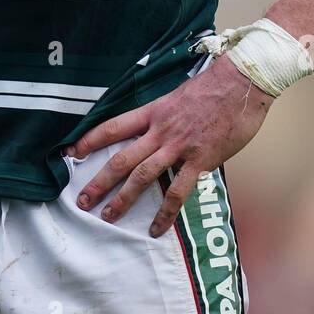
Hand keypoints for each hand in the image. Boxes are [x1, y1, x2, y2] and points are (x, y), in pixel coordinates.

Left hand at [64, 56, 272, 237]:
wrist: (242, 83)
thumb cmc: (215, 88)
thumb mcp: (180, 96)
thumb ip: (167, 117)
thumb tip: (160, 133)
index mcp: (154, 112)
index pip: (114, 127)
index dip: (90, 140)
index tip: (71, 151)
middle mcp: (160, 130)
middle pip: (121, 158)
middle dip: (98, 181)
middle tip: (81, 200)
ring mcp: (179, 146)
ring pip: (142, 176)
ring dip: (123, 199)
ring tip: (107, 217)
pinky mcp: (200, 160)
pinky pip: (177, 192)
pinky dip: (164, 214)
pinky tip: (155, 229)